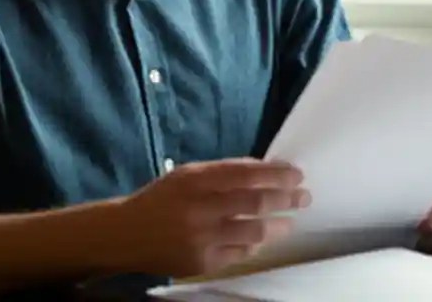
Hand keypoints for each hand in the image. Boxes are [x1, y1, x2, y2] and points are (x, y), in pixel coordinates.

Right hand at [108, 158, 310, 277]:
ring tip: (290, 221)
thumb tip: (266, 169)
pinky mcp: (201, 262)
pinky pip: (239, 254)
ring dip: (278, 225)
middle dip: (286, 199)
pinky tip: (263, 238)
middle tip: (305, 197)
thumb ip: (224, 172)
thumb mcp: (188, 175)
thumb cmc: (162, 199)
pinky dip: (255, 245)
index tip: (297, 174)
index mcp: (196, 180)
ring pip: (253, 232)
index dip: (277, 174)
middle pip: (255, 203)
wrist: (126, 235)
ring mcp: (201, 238)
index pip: (247, 174)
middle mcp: (199, 208)